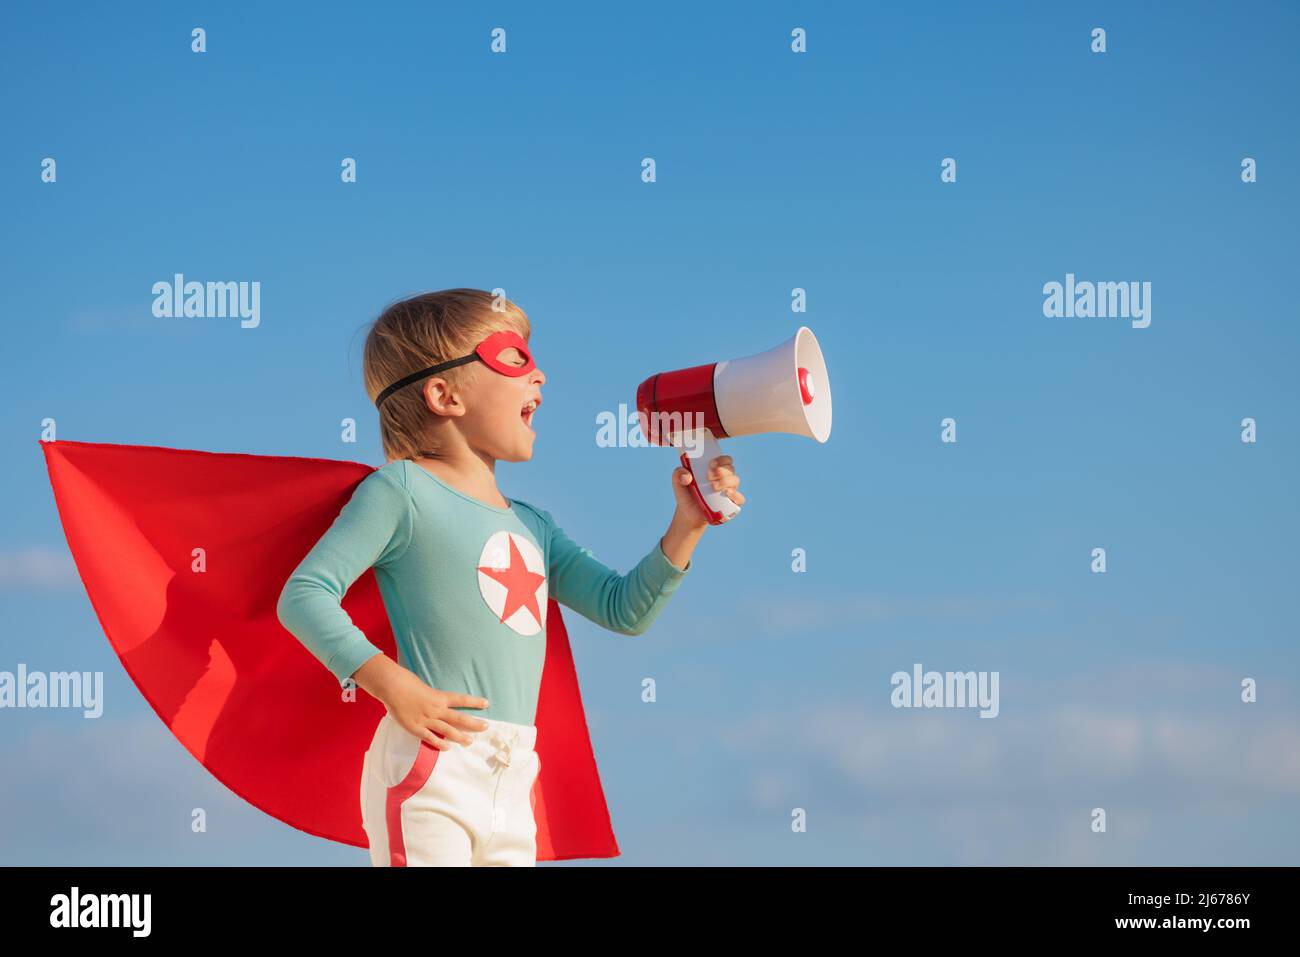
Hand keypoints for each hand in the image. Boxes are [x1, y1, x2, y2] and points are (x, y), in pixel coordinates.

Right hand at [355, 656, 488, 749]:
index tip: (486, 703)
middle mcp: (436, 709)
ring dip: (460, 737)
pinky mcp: (415, 728)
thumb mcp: (425, 687)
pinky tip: (447, 748)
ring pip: (447, 731)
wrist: (392, 687)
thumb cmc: (407, 682)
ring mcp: (426, 719)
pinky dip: (439, 744)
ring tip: (470, 742)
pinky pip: (430, 738)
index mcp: (439, 697)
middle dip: (473, 723)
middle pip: (459, 718)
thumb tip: (439, 701)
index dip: (474, 702)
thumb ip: (433, 696)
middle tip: (485, 727)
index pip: (461, 699)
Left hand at [671, 454, 743, 527]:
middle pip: (731, 469)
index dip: (721, 459)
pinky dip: (736, 496)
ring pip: (735, 481)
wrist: (688, 513)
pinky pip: (740, 499)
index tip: (710, 464)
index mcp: (715, 469)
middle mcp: (725, 478)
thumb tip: (687, 476)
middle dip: (722, 470)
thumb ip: (678, 474)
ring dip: (726, 481)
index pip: (725, 460)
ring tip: (713, 486)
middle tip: (709, 476)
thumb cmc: (686, 493)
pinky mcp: (732, 504)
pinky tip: (727, 494)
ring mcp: (729, 491)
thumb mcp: (678, 482)